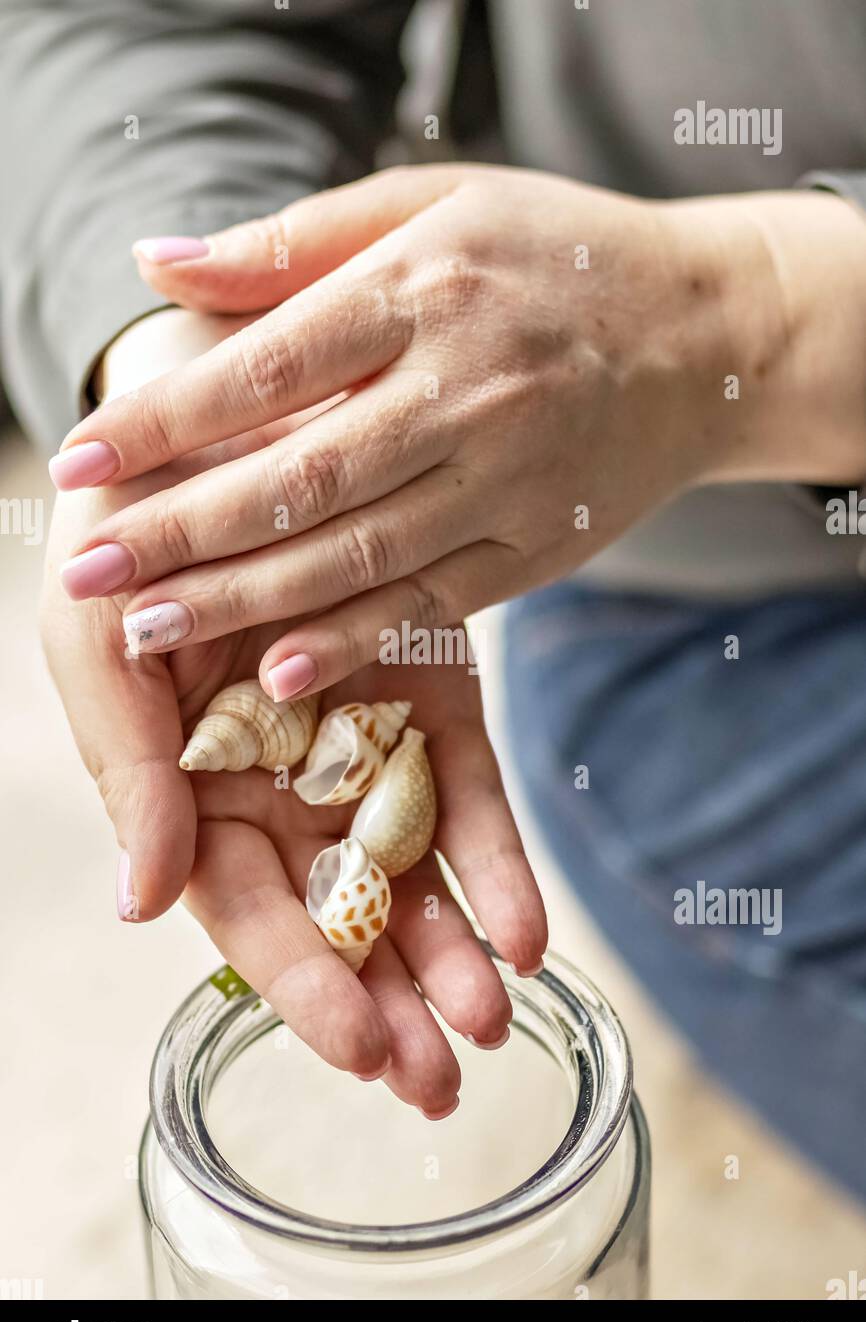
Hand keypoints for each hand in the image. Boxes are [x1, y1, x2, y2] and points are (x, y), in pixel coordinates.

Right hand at [42, 307, 545, 1113]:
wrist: (222, 400)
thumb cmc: (133, 527)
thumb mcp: (97, 636)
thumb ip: (127, 767)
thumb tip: (147, 903)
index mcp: (194, 782)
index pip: (245, 907)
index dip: (299, 983)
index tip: (358, 1050)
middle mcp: (280, 777)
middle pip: (338, 909)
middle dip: (390, 995)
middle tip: (444, 1073)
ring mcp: (361, 735)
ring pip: (409, 866)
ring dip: (452, 946)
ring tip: (499, 1015)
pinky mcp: (428, 688)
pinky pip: (464, 785)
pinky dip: (496, 856)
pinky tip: (529, 926)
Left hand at [51, 166, 865, 695]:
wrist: (706, 336)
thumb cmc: (552, 256)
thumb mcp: (431, 205)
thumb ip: (293, 242)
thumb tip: (158, 265)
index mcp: (427, 290)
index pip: (269, 367)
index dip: (167, 420)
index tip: (80, 460)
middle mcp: (467, 391)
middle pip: (300, 478)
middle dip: (182, 530)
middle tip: (89, 571)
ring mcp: (507, 482)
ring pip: (356, 555)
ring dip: (244, 599)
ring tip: (147, 626)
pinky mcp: (536, 549)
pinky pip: (432, 605)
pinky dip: (355, 641)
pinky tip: (278, 669)